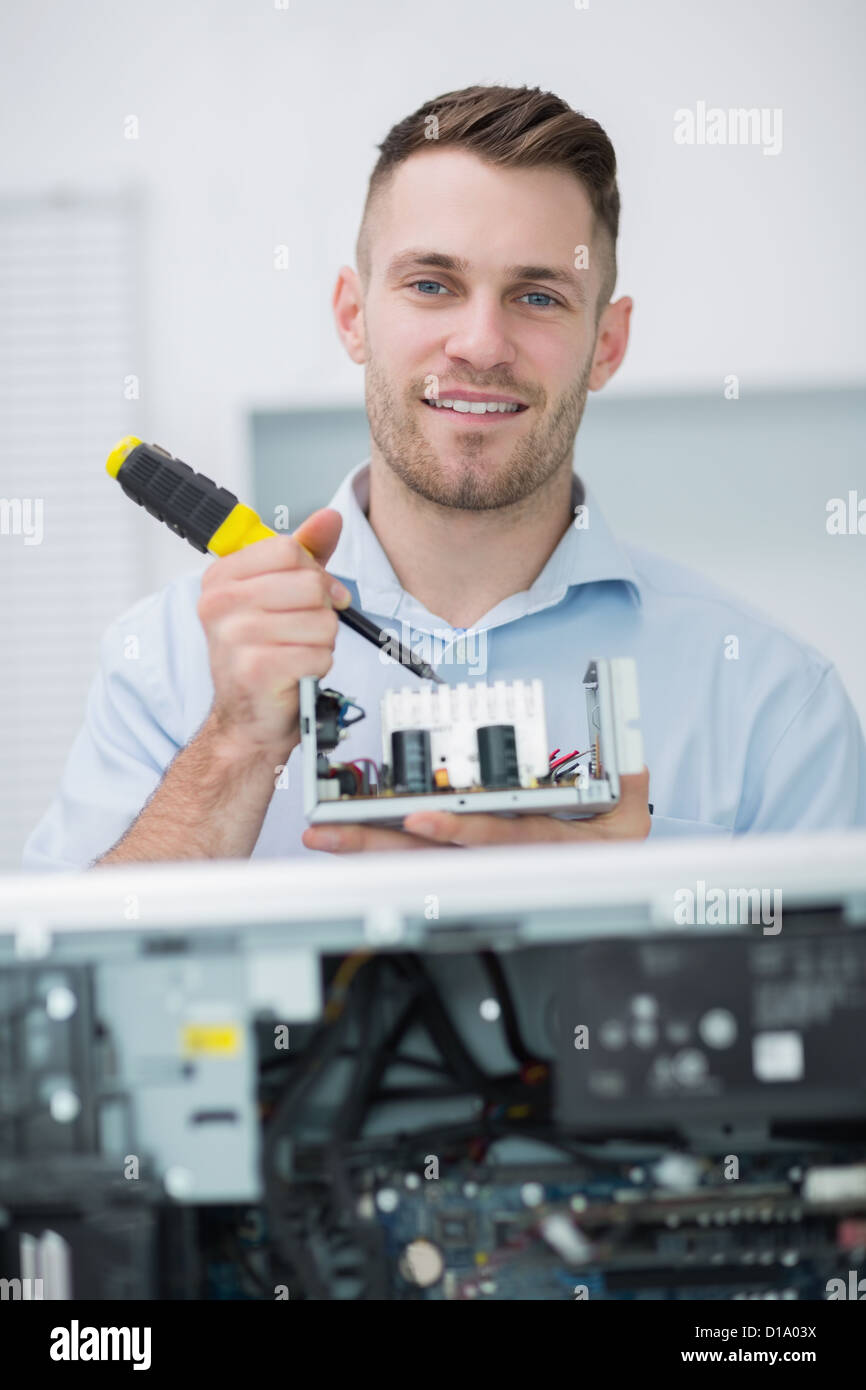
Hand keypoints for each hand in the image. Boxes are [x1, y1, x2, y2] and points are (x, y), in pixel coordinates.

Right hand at [197, 509, 351, 756]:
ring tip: (296, 653)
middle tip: (302, 633)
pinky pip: (319, 653)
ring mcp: (234, 637)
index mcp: (221, 578)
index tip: (312, 596)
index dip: (314, 572)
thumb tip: (330, 518)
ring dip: (321, 643)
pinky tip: (296, 673)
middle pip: (310, 583)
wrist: (248, 718)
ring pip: (321, 620)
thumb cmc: (263, 655)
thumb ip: (304, 554)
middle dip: (321, 611)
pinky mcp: (256, 669)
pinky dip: (318, 666)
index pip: (288, 549)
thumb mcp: (279, 596)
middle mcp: (220, 604)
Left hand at [302, 768, 651, 852]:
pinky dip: (379, 856)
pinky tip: (346, 843)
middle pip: (436, 858)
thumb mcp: (629, 809)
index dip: (459, 831)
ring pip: (418, 865)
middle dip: (380, 846)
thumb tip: (622, 754)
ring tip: (325, 836)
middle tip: (333, 834)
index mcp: (545, 844)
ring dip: (368, 851)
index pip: (499, 838)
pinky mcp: (464, 868)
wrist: (612, 874)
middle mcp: (504, 863)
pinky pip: (417, 865)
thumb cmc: (612, 836)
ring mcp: (482, 869)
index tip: (419, 820)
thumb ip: (624, 777)